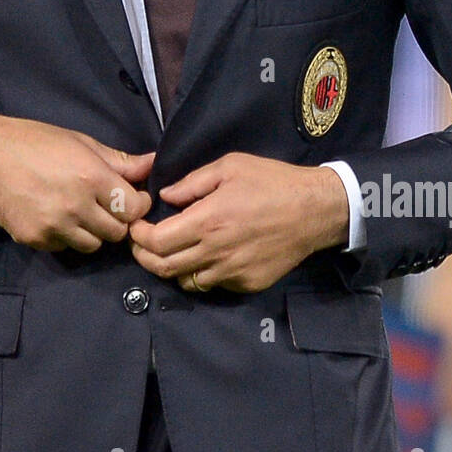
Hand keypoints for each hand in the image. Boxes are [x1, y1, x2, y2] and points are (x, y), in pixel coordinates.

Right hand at [0, 113, 153, 252]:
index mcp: (91, 177)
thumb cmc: (36, 142)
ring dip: (93, 232)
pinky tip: (56, 216)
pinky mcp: (36, 239)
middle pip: (117, 232)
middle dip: (117, 220)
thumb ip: (119, 161)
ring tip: (81, 212)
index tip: (130, 198)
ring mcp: (54, 226)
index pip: (134, 209)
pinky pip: (65, 247)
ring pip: (93, 245)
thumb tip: (152, 164)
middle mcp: (75, 206)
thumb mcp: (81, 142)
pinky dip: (67, 236)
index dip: (137, 204)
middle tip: (106, 206)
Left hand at [127, 152, 348, 293]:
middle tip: (142, 244)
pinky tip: (205, 257)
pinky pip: (213, 284)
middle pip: (164, 268)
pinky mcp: (247, 284)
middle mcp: (215, 252)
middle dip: (145, 256)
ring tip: (172, 251)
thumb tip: (166, 196)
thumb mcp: (230, 166)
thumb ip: (192, 183)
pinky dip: (201, 274)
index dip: (138, 237)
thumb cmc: (272, 182)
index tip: (135, 227)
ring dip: (172, 268)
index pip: (157, 242)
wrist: (315, 211)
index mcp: (207, 221)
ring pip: (186, 281)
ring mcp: (232, 272)